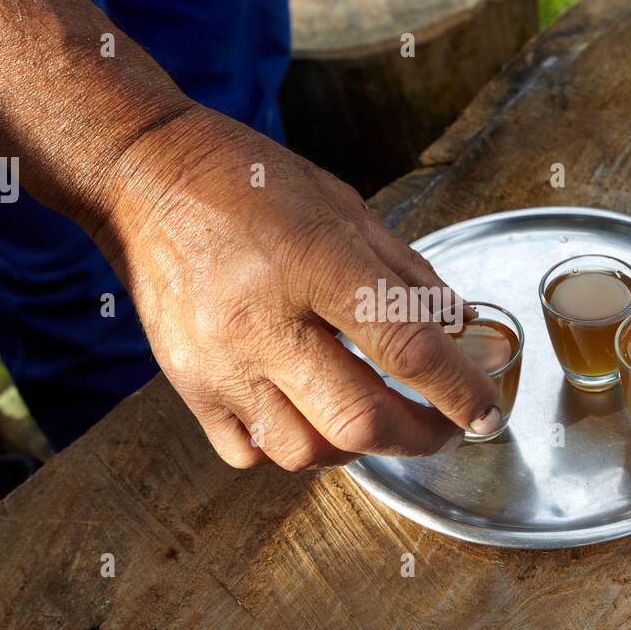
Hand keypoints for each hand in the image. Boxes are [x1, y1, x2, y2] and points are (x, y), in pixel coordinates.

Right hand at [95, 108, 503, 469]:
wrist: (144, 177)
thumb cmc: (246, 181)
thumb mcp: (342, 204)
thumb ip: (404, 271)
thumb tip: (456, 323)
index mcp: (312, 260)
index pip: (406, 345)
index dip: (459, 389)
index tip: (486, 411)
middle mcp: (261, 321)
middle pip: (359, 420)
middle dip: (420, 437)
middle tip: (442, 428)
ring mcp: (218, 361)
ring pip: (305, 451)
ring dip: (357, 448)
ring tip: (374, 419)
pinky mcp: (187, 384)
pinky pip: (249, 452)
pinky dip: (292, 449)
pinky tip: (308, 417)